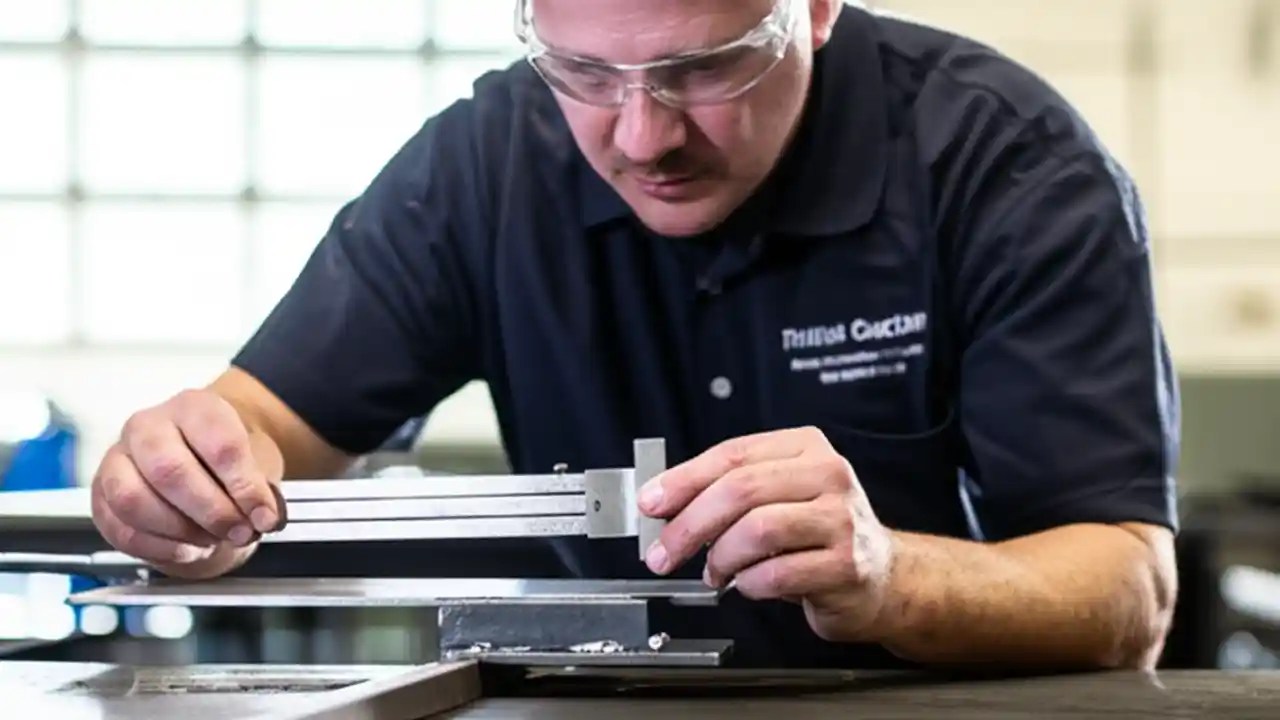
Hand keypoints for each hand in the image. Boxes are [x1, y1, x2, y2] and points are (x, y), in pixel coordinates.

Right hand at [90, 389, 285, 575]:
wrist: (200, 458)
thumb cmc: (226, 458)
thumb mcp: (256, 462)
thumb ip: (260, 489)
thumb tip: (264, 518)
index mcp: (193, 407)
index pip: (218, 444)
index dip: (244, 487)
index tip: (264, 515)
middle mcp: (148, 427)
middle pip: (169, 472)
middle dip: (211, 513)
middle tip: (239, 532)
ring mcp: (117, 459)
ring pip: (134, 501)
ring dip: (180, 531)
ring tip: (212, 539)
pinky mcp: (101, 495)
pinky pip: (120, 529)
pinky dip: (159, 548)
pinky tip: (187, 548)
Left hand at [637, 426, 895, 642]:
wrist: (882, 576)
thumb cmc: (819, 533)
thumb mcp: (779, 495)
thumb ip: (728, 491)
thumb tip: (663, 502)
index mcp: (806, 447)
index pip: (733, 455)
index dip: (683, 479)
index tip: (651, 503)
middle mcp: (828, 475)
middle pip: (741, 490)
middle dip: (690, 524)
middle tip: (664, 551)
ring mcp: (841, 520)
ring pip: (757, 530)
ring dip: (721, 557)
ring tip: (715, 571)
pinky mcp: (845, 565)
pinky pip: (776, 573)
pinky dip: (748, 584)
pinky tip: (748, 584)